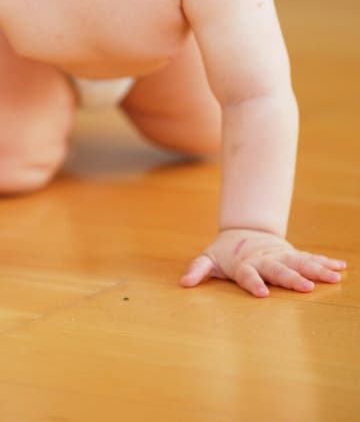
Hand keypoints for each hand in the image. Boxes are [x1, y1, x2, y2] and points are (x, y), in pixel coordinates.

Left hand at [180, 228, 346, 297]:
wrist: (244, 230)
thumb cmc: (225, 251)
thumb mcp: (208, 258)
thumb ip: (198, 270)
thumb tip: (184, 283)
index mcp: (244, 263)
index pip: (247, 274)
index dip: (253, 283)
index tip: (261, 293)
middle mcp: (264, 259)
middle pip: (278, 269)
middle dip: (291, 278)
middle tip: (306, 287)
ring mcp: (280, 256)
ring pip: (299, 262)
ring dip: (316, 269)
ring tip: (334, 277)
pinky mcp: (291, 254)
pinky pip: (310, 258)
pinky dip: (325, 262)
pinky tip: (341, 267)